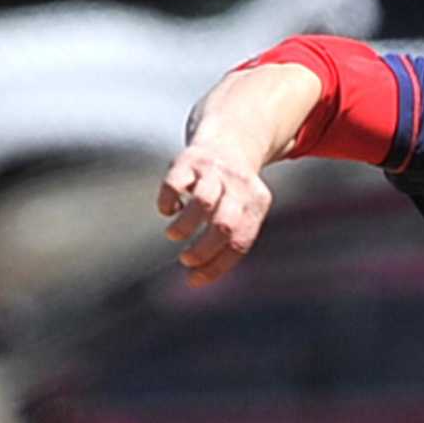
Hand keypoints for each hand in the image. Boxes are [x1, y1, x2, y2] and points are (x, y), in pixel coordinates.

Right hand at [157, 144, 273, 285]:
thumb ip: (228, 243)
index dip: (216, 266)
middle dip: (203, 249)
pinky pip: (176, 183)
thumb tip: (197, 281)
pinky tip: (168, 209)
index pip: (239, 242)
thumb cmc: (231, 193)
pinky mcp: (189, 160)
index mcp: (256, 203)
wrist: (229, 141)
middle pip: (224, 224)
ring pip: (202, 202)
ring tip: (174, 235)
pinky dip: (168, 201)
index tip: (194, 279)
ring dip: (185, 226)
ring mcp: (213, 171)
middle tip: (186, 259)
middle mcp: (238, 185)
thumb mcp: (244, 212)